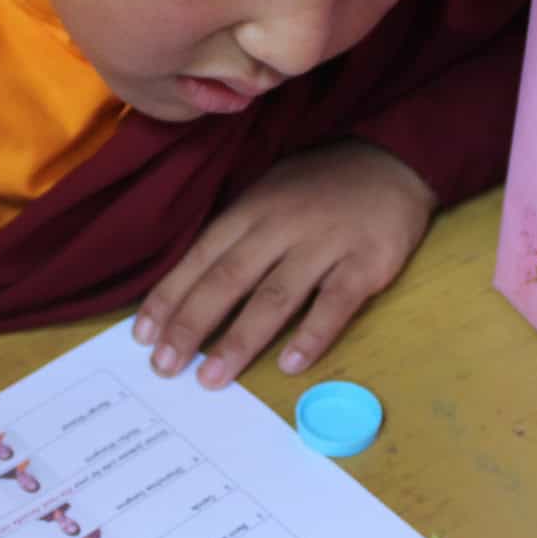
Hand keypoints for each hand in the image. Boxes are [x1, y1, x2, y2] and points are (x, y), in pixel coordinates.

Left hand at [135, 142, 435, 388]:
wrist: (392, 159)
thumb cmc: (319, 187)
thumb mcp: (269, 194)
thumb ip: (236, 236)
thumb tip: (191, 289)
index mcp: (252, 210)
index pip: (201, 257)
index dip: (171, 297)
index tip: (143, 336)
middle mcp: (281, 226)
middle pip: (228, 279)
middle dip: (192, 325)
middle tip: (165, 366)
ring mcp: (324, 244)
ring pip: (274, 297)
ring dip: (240, 340)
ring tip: (212, 378)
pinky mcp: (365, 263)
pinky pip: (334, 303)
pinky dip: (311, 335)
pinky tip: (289, 365)